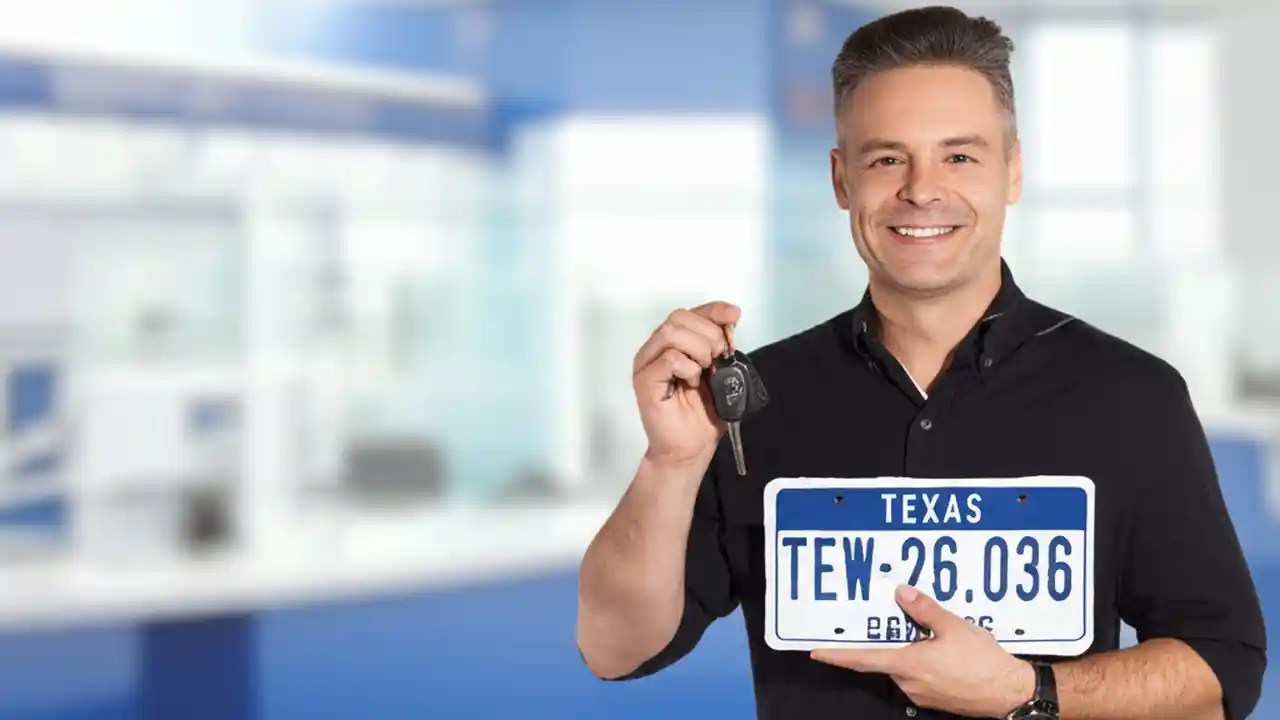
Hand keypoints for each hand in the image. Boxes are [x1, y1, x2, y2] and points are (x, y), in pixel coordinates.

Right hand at [633, 301, 740, 469]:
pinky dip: (688, 367)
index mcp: (673, 343)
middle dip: (708, 333)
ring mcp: (647, 363)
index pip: (691, 312)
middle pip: (679, 317)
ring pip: (672, 332)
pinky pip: (668, 358)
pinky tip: (692, 381)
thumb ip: (721, 345)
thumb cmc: (703, 413)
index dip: (714, 310)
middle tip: (718, 358)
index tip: (734, 316)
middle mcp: (656, 348)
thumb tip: (730, 319)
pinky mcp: (644, 380)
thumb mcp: (720, 372)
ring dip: (698, 348)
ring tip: (705, 369)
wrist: (690, 448)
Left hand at [810, 585, 1035, 717]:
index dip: (837, 655)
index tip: (816, 652)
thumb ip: (924, 609)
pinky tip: (935, 649)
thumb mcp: (953, 626)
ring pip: (902, 668)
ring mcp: (922, 694)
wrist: (1010, 693)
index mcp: (908, 665)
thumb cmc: (983, 662)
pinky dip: (919, 662)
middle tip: (878, 624)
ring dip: (904, 652)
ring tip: (919, 632)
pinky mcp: (935, 698)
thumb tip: (901, 593)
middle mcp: (909, 683)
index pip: (862, 659)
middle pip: (882, 661)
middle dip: (879, 644)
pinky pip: (918, 677)